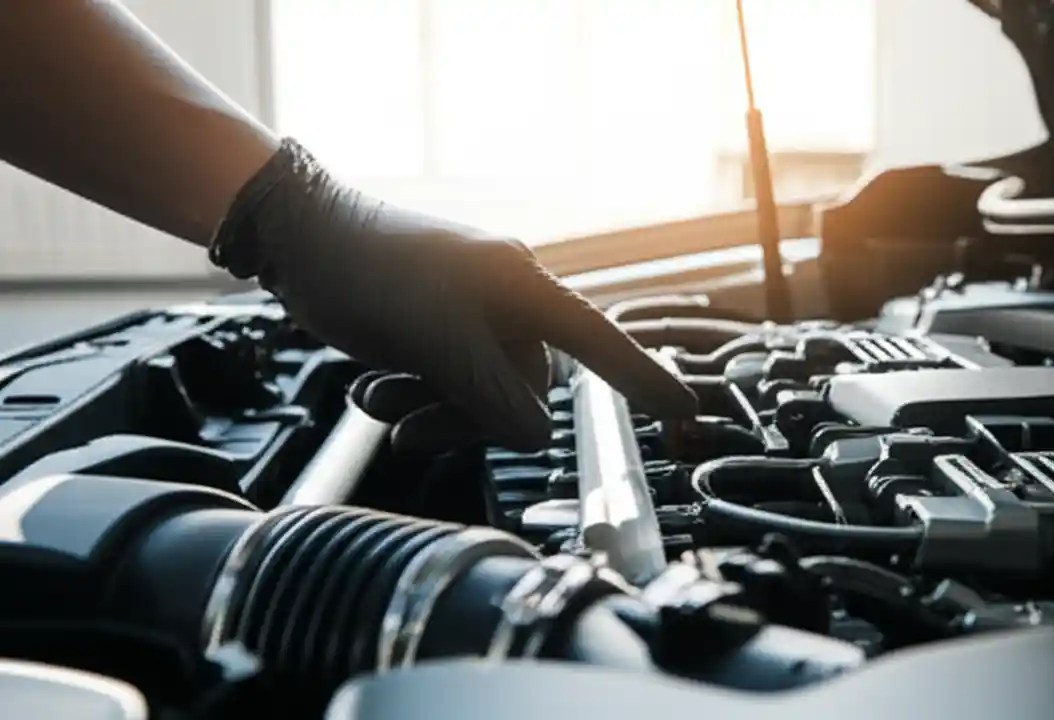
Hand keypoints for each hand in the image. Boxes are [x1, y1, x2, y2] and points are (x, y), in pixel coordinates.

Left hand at [210, 139, 695, 450]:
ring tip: (377, 399)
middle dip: (467, 415)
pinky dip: (412, 392)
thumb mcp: (441, 346)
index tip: (686, 409)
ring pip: (478, 389)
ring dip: (429, 406)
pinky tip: (372, 389)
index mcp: (525, 290)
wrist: (300, 237)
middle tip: (413, 425)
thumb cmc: (373, 275)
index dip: (644, 380)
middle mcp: (508, 301)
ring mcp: (471, 313)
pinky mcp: (437, 324)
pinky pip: (447, 376)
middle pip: (523, 388)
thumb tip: (533, 434)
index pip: (599, 342)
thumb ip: (495, 399)